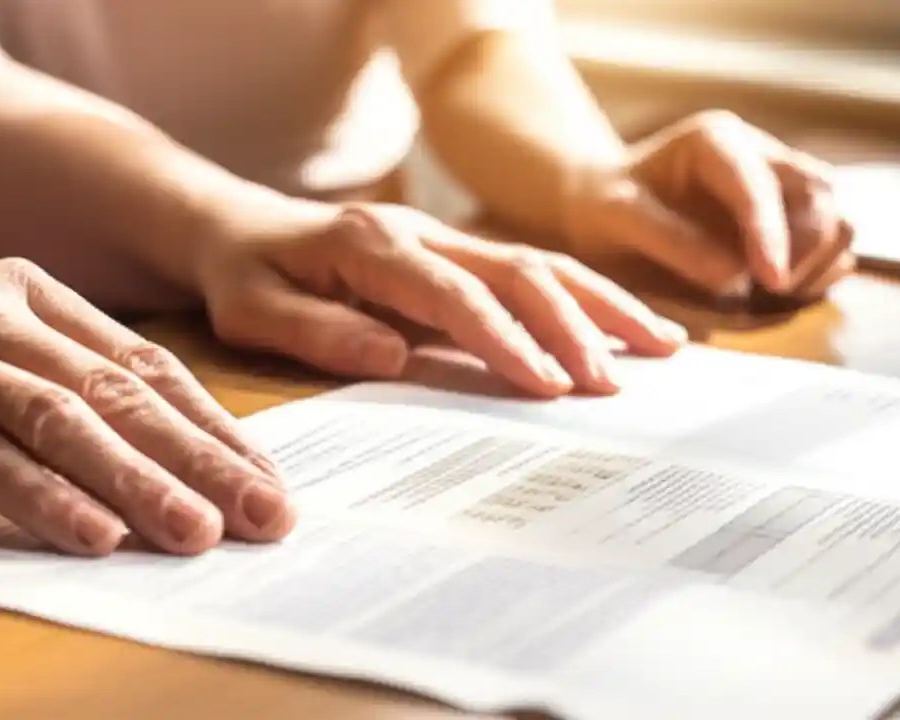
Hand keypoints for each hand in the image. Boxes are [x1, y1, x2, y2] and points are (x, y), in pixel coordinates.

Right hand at [0, 259, 293, 555]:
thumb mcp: (1, 351)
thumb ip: (79, 385)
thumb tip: (185, 457)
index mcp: (38, 295)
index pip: (149, 363)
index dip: (215, 426)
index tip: (267, 481)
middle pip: (121, 393)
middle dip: (202, 459)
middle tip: (265, 515)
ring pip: (62, 422)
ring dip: (138, 483)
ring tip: (199, 533)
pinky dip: (46, 498)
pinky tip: (97, 535)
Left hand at [197, 204, 686, 397]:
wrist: (237, 226)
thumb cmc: (242, 275)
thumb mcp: (252, 311)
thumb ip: (317, 332)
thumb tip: (395, 357)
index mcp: (369, 246)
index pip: (452, 293)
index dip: (503, 339)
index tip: (547, 386)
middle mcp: (417, 232)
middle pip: (514, 270)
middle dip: (571, 326)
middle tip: (614, 385)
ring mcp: (441, 236)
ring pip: (536, 260)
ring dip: (599, 303)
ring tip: (662, 347)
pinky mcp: (454, 250)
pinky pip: (528, 266)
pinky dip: (582, 294)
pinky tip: (625, 324)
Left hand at [563, 110, 854, 299]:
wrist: (603, 207)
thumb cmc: (605, 208)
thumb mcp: (616, 217)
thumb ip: (669, 239)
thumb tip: (734, 275)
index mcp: (716, 141)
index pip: (759, 185)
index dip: (770, 234)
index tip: (767, 282)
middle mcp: (759, 153)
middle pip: (819, 192)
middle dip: (803, 247)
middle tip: (766, 291)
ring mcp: (780, 185)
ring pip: (836, 216)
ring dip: (818, 261)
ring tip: (770, 293)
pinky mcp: (790, 218)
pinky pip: (833, 245)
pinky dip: (819, 272)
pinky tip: (777, 293)